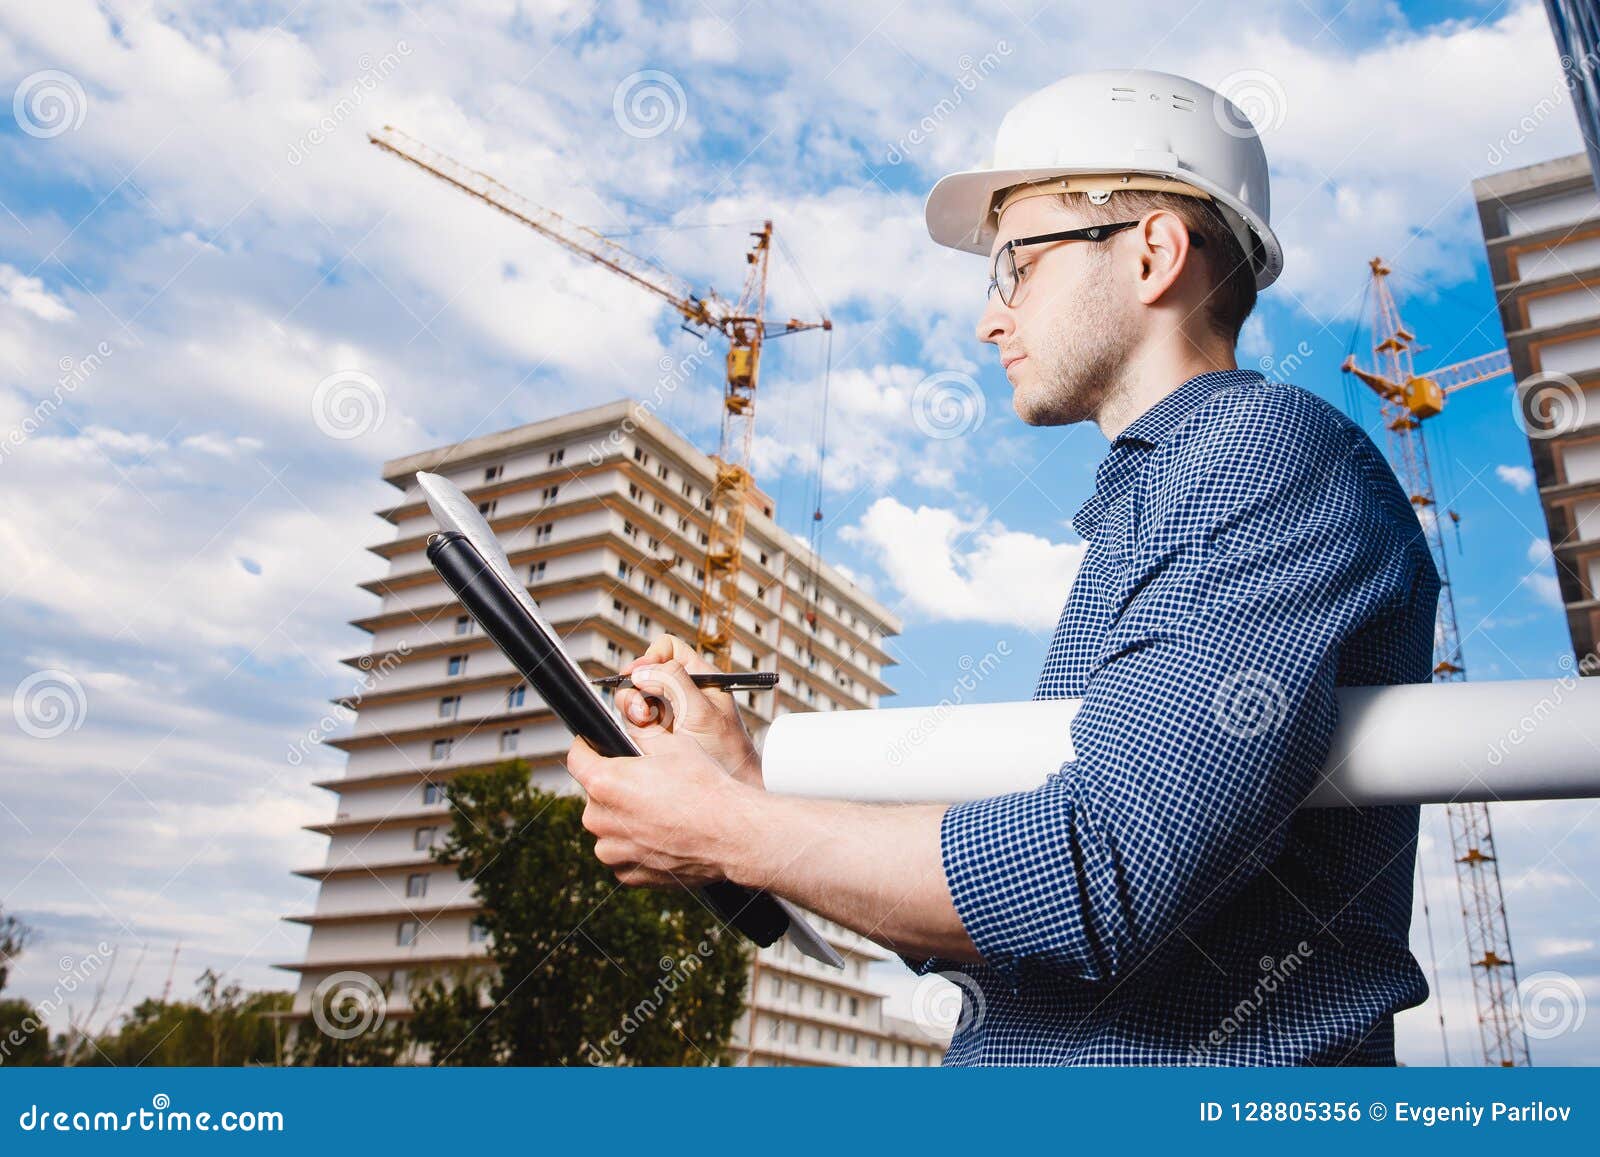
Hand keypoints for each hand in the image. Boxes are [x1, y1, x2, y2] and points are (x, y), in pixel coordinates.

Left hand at [565, 726, 764, 889]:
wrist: (733, 833)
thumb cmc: (705, 789)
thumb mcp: (673, 744)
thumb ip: (640, 734)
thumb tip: (627, 723)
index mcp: (606, 783)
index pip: (577, 759)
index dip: (587, 748)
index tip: (594, 746)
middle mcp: (602, 821)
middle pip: (596, 795)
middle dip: (616, 786)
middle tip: (648, 782)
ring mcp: (614, 852)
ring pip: (609, 827)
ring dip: (625, 818)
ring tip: (660, 811)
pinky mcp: (629, 874)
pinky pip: (623, 854)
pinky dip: (638, 845)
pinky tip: (664, 835)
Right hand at [615, 634, 763, 788]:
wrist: (726, 786)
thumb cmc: (726, 750)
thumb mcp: (701, 711)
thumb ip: (673, 683)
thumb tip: (641, 670)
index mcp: (699, 677)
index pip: (668, 649)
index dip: (652, 656)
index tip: (641, 673)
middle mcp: (679, 691)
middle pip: (644, 672)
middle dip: (637, 685)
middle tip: (641, 704)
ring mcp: (666, 712)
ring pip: (634, 696)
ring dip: (633, 706)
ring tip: (646, 721)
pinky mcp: (654, 733)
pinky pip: (633, 719)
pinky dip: (634, 723)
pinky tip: (646, 733)